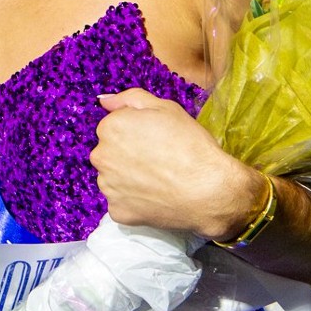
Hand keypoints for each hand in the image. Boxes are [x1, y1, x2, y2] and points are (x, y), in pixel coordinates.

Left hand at [91, 89, 263, 240]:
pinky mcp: (117, 211)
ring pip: (114, 178)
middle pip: (110, 153)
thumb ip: (130, 99)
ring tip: (158, 180)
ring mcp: (108, 187)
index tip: (156, 139)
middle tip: (158, 160)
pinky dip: (135, 201)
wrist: (209, 191)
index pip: (114, 127)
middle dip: (128, 155)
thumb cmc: (191, 144)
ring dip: (129, 178)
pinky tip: (156, 196)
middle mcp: (101, 157)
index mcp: (110, 127)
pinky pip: (122, 202)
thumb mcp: (166, 108)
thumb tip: (104, 101)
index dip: (136, 132)